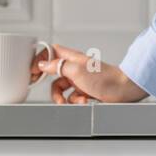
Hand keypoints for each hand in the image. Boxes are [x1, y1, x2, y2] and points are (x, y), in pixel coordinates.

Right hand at [31, 43, 148, 103]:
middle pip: (54, 76)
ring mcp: (80, 81)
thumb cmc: (104, 78)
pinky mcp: (86, 92)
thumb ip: (58, 66)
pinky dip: (76, 102)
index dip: (39, 60)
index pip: (50, 52)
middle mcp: (75, 68)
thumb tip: (43, 64)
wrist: (123, 90)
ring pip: (62, 90)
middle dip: (53, 89)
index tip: (32, 72)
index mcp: (71, 58)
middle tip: (56, 97)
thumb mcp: (76, 70)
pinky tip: (86, 102)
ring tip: (75, 102)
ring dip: (66, 99)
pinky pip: (72, 99)